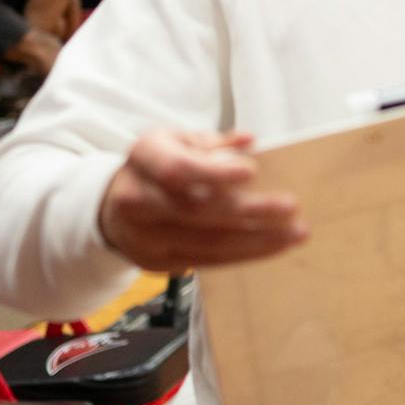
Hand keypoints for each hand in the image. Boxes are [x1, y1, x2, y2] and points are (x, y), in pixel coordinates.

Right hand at [95, 129, 305, 270]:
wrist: (108, 207)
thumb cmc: (155, 166)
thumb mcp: (174, 141)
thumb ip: (212, 143)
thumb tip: (247, 141)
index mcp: (142, 158)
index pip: (175, 169)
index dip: (213, 172)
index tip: (252, 171)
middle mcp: (136, 199)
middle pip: (197, 211)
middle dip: (250, 212)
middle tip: (291, 207)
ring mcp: (145, 236)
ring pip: (207, 243)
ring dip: (258, 240)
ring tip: (295, 233)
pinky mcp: (158, 264)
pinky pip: (208, 261)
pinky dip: (246, 254)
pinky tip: (274, 245)